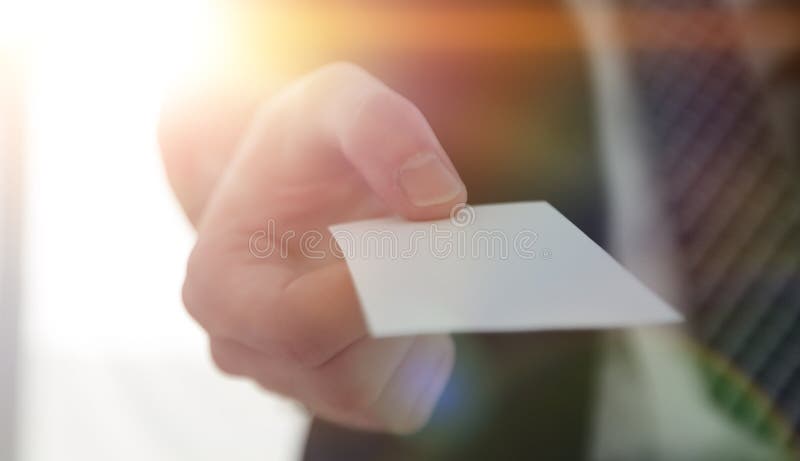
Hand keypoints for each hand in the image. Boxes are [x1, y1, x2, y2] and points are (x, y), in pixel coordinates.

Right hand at [159, 63, 466, 432]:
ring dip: (413, 331)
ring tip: (408, 266)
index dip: (379, 293)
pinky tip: (406, 301)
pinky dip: (418, 355)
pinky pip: (399, 402)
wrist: (296, 195)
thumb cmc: (305, 154)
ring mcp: (289, 383)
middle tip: (438, 246)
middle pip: (346, 370)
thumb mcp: (334, 102)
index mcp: (219, 285)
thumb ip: (381, 128)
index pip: (300, 323)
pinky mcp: (336, 398)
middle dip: (406, 311)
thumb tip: (439, 202)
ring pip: (376, 391)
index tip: (434, 237)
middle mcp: (243, 348)